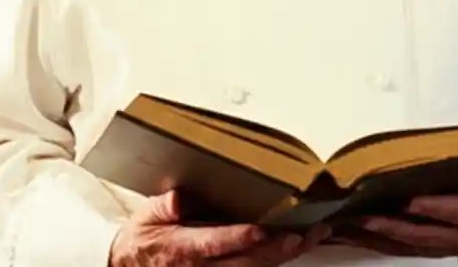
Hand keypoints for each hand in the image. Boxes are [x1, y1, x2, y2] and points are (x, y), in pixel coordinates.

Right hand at [110, 190, 329, 266]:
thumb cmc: (144, 240)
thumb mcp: (146, 217)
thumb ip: (164, 206)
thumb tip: (179, 198)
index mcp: (184, 248)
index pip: (215, 243)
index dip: (238, 238)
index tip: (260, 230)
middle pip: (247, 260)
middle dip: (278, 247)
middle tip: (305, 232)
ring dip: (286, 254)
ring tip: (313, 236)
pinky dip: (276, 260)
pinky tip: (298, 247)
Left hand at [328, 170, 457, 257]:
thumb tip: (445, 137)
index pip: (455, 209)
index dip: (432, 206)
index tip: (410, 201)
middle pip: (424, 232)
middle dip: (392, 224)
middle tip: (366, 215)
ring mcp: (448, 245)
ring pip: (408, 244)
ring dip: (378, 236)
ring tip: (351, 227)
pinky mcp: (434, 249)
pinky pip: (403, 249)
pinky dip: (378, 243)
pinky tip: (357, 237)